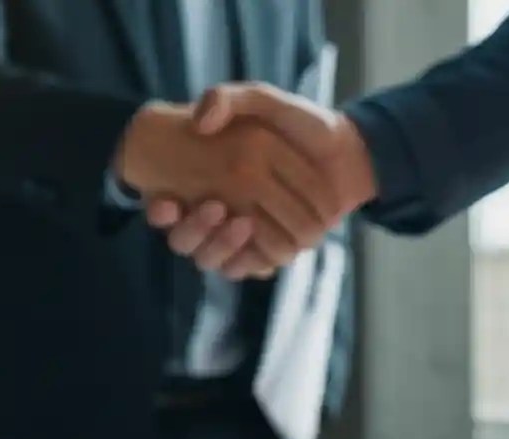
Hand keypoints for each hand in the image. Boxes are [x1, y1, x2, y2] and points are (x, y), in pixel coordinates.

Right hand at [117, 101, 339, 269]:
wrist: (347, 153)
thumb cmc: (301, 124)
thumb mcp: (262, 100)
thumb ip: (228, 99)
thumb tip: (200, 122)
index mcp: (207, 183)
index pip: (168, 208)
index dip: (161, 211)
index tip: (166, 202)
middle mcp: (218, 216)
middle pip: (186, 241)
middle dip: (192, 230)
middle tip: (212, 207)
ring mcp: (243, 239)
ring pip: (214, 260)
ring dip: (223, 245)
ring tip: (242, 222)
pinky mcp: (269, 253)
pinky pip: (249, 268)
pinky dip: (254, 258)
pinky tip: (262, 243)